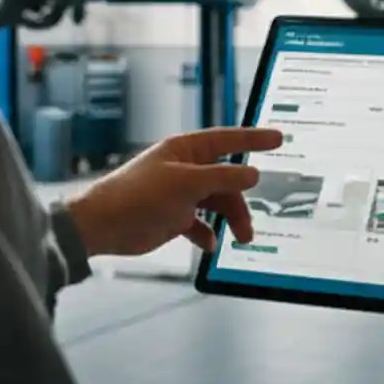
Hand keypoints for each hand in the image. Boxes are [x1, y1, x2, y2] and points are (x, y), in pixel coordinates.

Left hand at [65, 127, 283, 256]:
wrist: (104, 225)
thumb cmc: (140, 194)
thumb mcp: (186, 184)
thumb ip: (223, 178)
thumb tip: (254, 174)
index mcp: (185, 150)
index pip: (227, 140)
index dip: (253, 139)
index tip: (279, 138)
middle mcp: (185, 169)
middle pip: (226, 180)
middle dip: (240, 203)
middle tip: (248, 227)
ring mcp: (179, 193)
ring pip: (217, 204)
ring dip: (229, 220)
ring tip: (238, 240)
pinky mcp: (173, 217)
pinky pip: (200, 224)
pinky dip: (208, 233)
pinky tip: (210, 245)